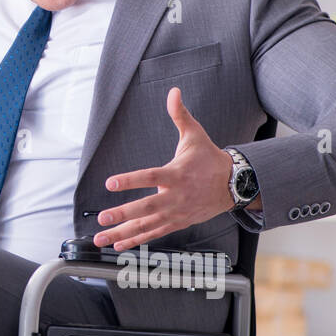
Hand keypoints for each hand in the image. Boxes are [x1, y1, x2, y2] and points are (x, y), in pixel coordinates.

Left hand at [93, 87, 236, 249]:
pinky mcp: (177, 223)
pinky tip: (117, 244)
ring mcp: (176, 213)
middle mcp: (175, 196)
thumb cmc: (209, 159)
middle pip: (146, 207)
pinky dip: (135, 240)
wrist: (234, 185)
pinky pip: (153, 234)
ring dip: (122, 233)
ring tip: (100, 238)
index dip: (129, 180)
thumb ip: (180, 115)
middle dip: (122, 214)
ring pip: (146, 225)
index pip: (149, 176)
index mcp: (176, 174)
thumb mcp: (195, 135)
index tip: (109, 183)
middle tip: (102, 218)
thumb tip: (173, 92)